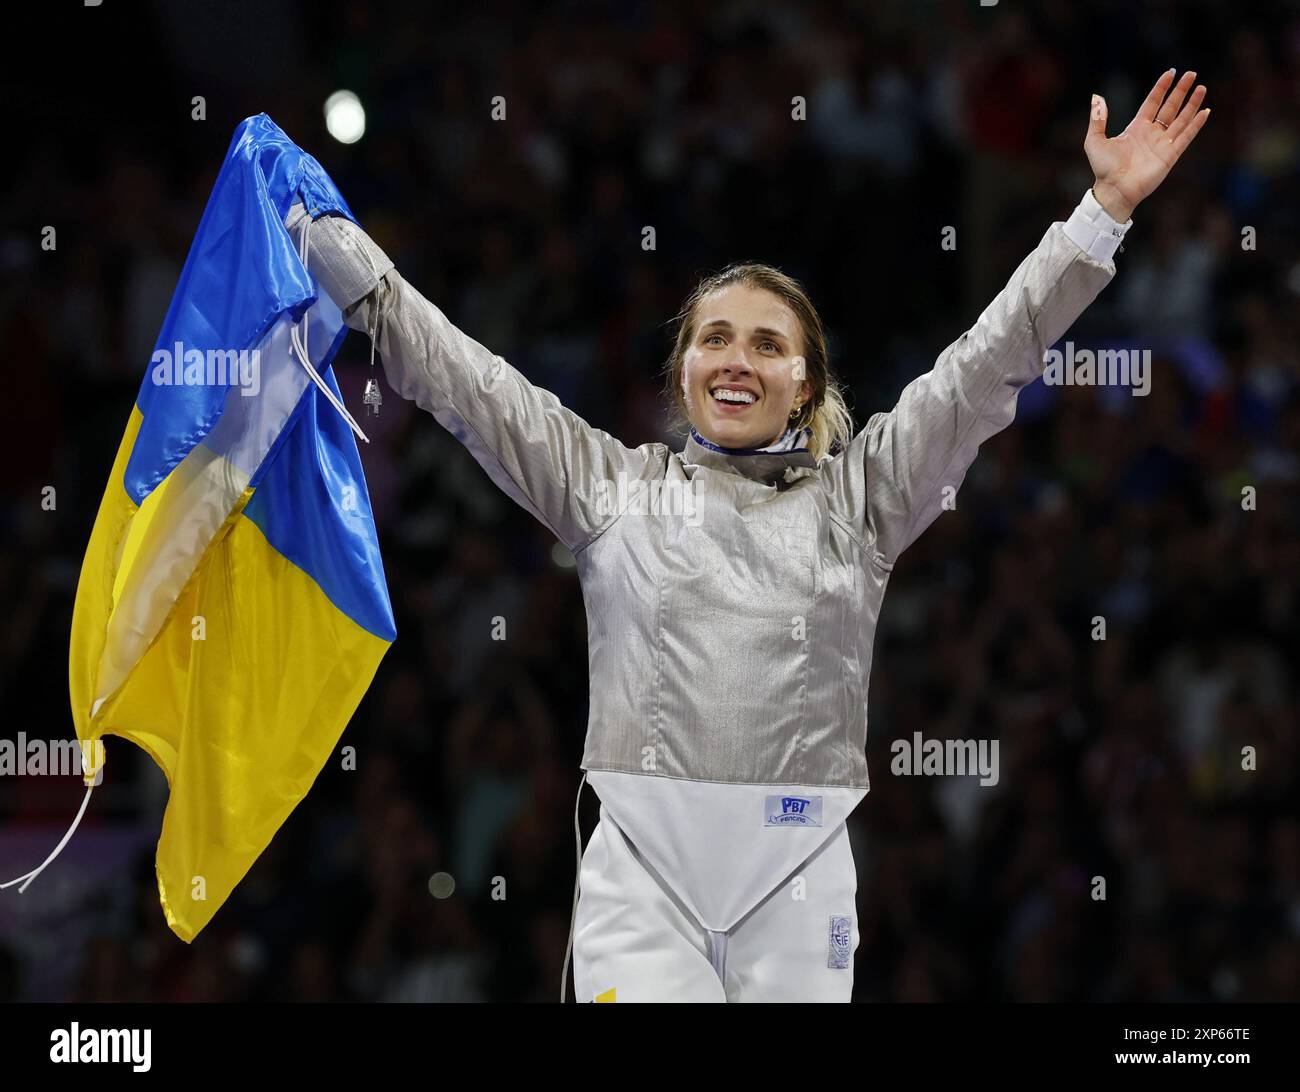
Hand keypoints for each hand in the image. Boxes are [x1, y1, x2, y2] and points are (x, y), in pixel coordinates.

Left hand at [1085, 70, 1209, 221]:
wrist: (1114, 190)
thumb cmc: (1103, 169)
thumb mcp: (1095, 140)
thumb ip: (1097, 119)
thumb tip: (1097, 97)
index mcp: (1136, 128)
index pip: (1152, 103)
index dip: (1161, 88)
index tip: (1171, 72)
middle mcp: (1151, 134)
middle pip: (1170, 107)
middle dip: (1181, 90)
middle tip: (1192, 74)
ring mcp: (1162, 144)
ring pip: (1181, 119)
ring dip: (1192, 103)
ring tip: (1201, 87)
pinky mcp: (1170, 155)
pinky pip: (1186, 136)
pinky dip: (1196, 124)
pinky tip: (1205, 111)